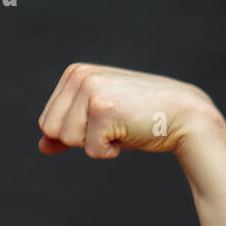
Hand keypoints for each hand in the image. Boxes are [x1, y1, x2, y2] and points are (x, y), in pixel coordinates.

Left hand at [36, 63, 216, 157]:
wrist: (184, 114)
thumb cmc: (140, 118)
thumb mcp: (97, 122)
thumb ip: (68, 130)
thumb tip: (42, 147)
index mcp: (74, 73)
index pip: (47, 122)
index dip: (74, 132)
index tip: (103, 120)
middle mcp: (80, 75)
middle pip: (51, 130)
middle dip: (80, 139)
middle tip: (111, 125)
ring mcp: (91, 90)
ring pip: (67, 140)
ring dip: (95, 144)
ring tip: (120, 126)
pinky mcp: (103, 109)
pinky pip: (90, 150)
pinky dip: (109, 152)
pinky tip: (129, 131)